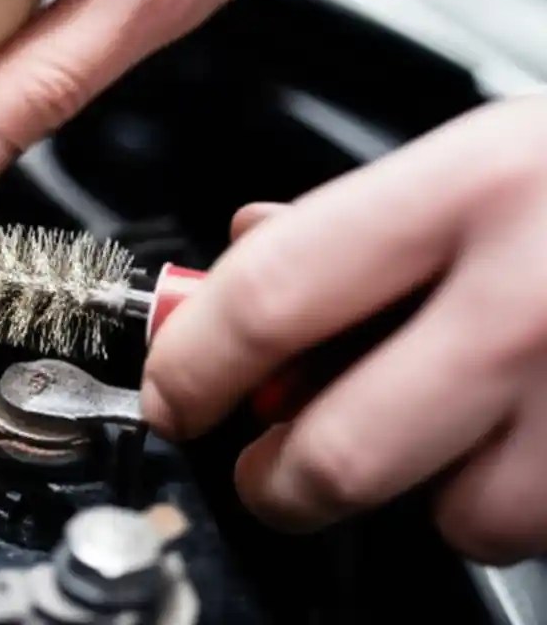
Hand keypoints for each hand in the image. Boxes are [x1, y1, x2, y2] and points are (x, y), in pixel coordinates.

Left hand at [141, 95, 546, 563]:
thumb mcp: (476, 152)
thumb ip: (347, 222)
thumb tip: (228, 272)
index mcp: (469, 190)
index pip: (266, 302)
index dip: (188, 367)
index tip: (170, 398)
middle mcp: (531, 299)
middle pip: (335, 455)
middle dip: (273, 483)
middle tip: (266, 469)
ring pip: (450, 516)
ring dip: (416, 493)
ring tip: (439, 426)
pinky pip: (530, 528)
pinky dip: (499, 500)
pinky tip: (515, 434)